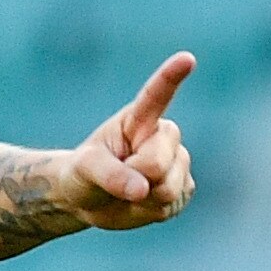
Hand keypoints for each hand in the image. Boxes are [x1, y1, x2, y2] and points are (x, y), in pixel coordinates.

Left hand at [58, 54, 195, 229]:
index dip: (171, 77)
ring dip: (145, 199)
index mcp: (139, 118)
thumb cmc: (84, 174)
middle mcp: (165, 136)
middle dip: (137, 177)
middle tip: (119, 179)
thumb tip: (142, 190)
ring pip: (170, 189)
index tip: (186, 58)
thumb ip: (110, 175)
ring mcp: (178, 163)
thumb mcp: (85, 170)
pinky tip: (142, 202)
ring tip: (130, 190)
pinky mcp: (184, 188)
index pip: (157, 94)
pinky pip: (173, 206)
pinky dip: (151, 211)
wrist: (91, 199)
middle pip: (160, 163)